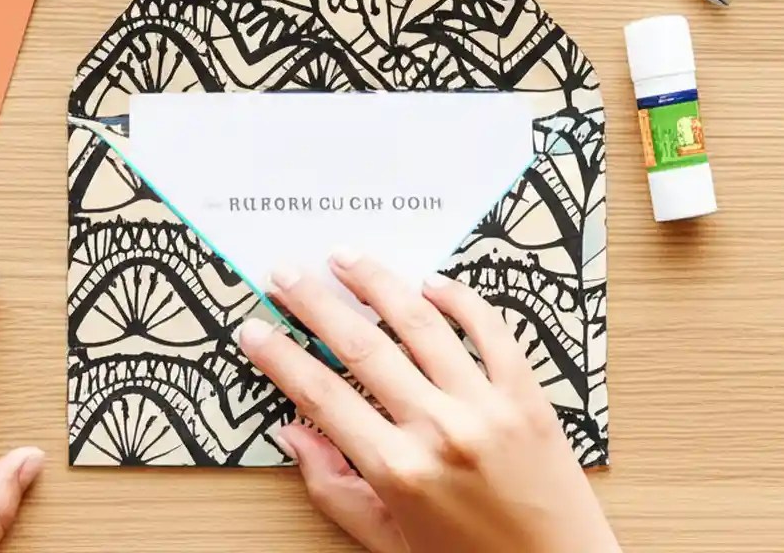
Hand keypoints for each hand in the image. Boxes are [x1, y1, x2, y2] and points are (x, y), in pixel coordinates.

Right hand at [236, 252, 619, 552]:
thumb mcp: (388, 539)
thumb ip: (335, 487)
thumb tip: (294, 434)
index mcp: (398, 470)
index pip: (321, 395)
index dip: (280, 357)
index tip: (255, 331)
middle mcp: (440, 430)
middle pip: (361, 346)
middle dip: (314, 303)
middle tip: (286, 275)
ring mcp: (487, 408)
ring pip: (421, 324)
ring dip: (377, 283)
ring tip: (346, 258)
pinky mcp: (528, 398)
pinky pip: (491, 331)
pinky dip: (459, 299)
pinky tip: (430, 282)